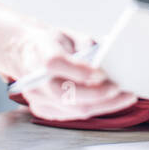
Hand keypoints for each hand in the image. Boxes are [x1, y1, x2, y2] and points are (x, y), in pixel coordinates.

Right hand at [9, 23, 137, 121]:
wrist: (25, 54)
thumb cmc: (49, 44)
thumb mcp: (67, 34)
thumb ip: (85, 44)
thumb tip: (105, 59)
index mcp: (39, 53)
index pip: (55, 64)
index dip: (80, 71)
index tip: (102, 74)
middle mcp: (34, 79)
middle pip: (66, 94)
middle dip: (98, 95)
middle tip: (120, 90)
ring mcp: (37, 98)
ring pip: (73, 110)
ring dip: (102, 105)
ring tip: (123, 98)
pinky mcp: (42, 110)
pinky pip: (72, 115)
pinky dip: (93, 109)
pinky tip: (108, 103)